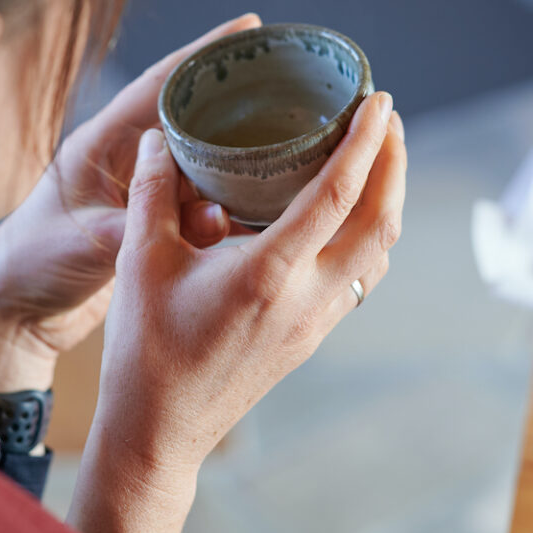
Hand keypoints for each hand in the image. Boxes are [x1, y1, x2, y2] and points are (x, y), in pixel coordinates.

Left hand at [0, 15, 263, 391]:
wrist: (15, 315)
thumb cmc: (32, 267)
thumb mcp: (86, 242)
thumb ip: (147, 226)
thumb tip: (217, 217)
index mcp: (101, 143)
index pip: (159, 84)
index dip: (204, 54)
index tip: (250, 26)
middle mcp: (123, 160)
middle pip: (189, 116)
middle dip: (235, 97)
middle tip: (289, 80)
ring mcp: (137, 190)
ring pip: (199, 160)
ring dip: (236, 152)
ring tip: (288, 141)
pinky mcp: (148, 223)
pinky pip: (196, 201)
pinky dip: (227, 199)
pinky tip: (263, 201)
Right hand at [69, 90, 406, 532]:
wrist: (160, 430)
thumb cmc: (145, 350)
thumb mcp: (139, 261)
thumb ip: (153, 192)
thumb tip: (162, 137)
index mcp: (268, 273)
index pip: (338, 193)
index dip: (366, 142)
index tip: (379, 101)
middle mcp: (306, 298)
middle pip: (380, 220)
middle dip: (393, 161)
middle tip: (387, 116)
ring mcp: (316, 321)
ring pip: (377, 251)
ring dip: (387, 197)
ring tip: (379, 154)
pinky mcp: (313, 335)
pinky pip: (360, 275)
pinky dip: (369, 232)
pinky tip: (350, 211)